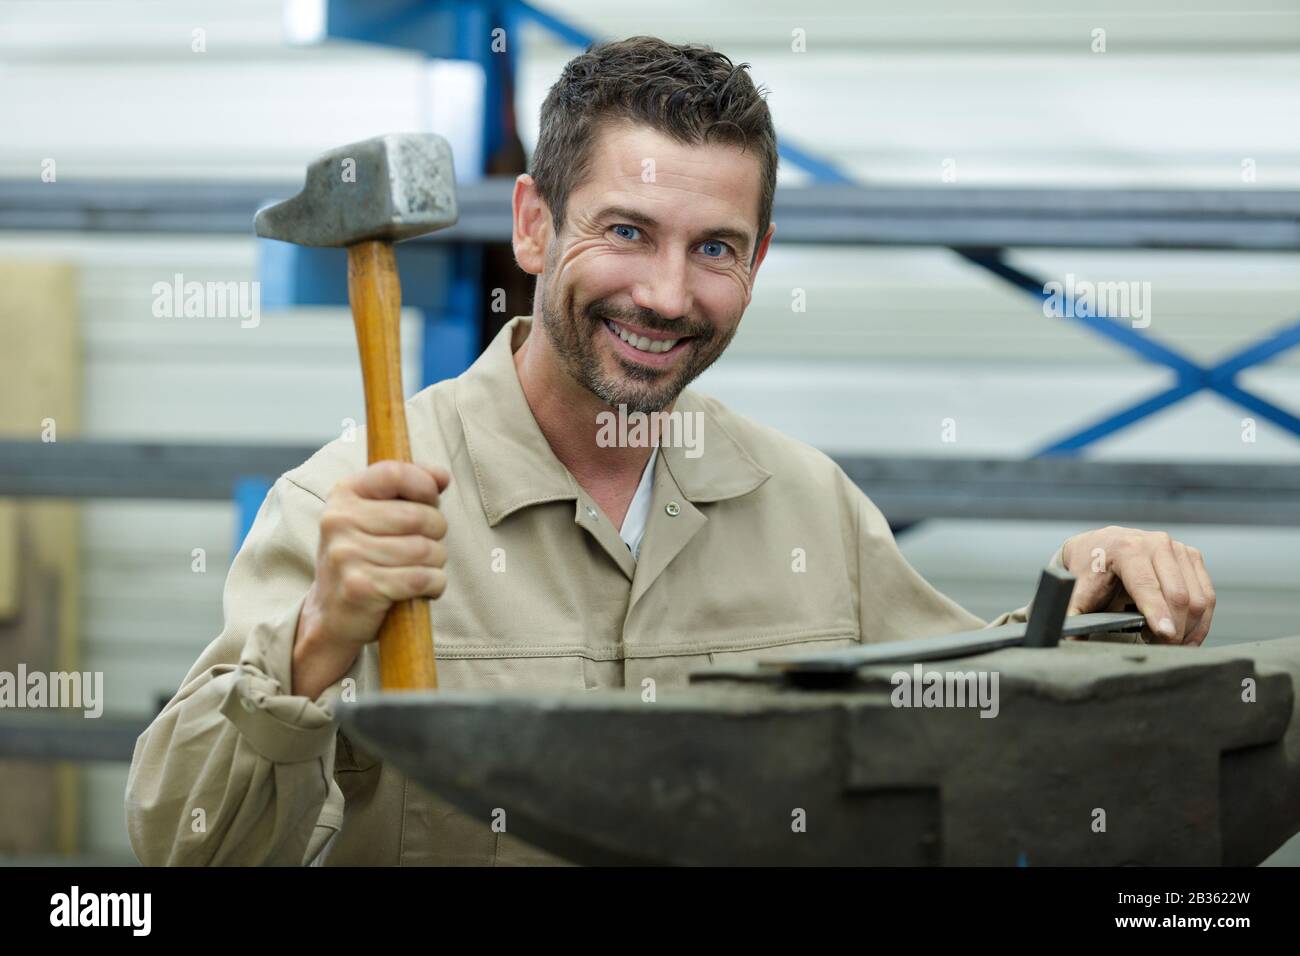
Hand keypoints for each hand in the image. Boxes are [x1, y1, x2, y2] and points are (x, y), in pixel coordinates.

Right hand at [292, 461, 449, 697]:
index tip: (430, 500)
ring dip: (436, 562)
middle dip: (437, 532)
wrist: (332, 614)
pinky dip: (435, 584)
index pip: (395, 472)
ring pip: (425, 549)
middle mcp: (339, 520)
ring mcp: (346, 554)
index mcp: (343, 494)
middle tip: (426, 546)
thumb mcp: (376, 515)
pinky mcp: (360, 587)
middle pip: (419, 516)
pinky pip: (421, 578)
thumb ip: (408, 489)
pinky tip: (425, 587)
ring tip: (422, 568)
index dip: (424, 486)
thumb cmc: (364, 557)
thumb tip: (442, 476)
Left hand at [1060, 526, 1214, 644]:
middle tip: (1158, 649)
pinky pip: (1207, 596)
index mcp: (1125, 548)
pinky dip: (1200, 622)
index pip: (1147, 585)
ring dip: (1187, 629)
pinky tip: (1185, 637)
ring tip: (1166, 643)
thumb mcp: (1075, 593)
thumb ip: (1072, 617)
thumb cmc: (1087, 573)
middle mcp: (1155, 542)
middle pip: (1178, 595)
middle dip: (1172, 629)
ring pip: (1198, 598)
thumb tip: (1068, 642)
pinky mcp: (1191, 557)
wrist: (1098, 547)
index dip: (1157, 613)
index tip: (1164, 636)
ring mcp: (1177, 548)